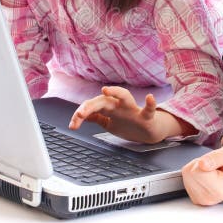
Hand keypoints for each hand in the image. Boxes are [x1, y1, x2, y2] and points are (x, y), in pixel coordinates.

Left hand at [68, 86, 183, 143]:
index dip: (81, 114)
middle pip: (103, 100)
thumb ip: (97, 117)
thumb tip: (83, 115)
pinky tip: (149, 98)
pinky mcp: (146, 117)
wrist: (148, 133)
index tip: (72, 125)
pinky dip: (150, 104)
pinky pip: (149, 109)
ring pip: (124, 97)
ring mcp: (133, 110)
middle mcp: (120, 106)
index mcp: (110, 109)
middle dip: (90, 106)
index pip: (92, 106)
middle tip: (79, 114)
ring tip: (106, 90)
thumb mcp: (109, 123)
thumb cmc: (129, 125)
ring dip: (115, 92)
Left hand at [181, 145, 222, 205]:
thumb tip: (201, 164)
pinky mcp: (194, 197)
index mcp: (220, 191)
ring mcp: (200, 200)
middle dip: (199, 164)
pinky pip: (186, 178)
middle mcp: (209, 199)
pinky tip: (206, 176)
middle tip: (214, 167)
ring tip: (211, 171)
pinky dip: (194, 174)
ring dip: (196, 168)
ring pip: (186, 174)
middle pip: (190, 173)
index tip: (218, 164)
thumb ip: (217, 157)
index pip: (197, 170)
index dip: (205, 160)